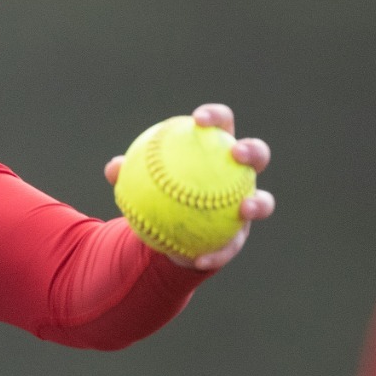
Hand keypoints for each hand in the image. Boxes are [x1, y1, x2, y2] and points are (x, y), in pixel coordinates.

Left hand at [103, 103, 273, 270]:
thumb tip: (113, 167)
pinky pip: (232, 246)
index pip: (222, 125)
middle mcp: (238, 176)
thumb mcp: (140, 184)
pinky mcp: (240, 236)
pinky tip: (199, 259)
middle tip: (236, 152)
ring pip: (262, 201)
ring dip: (258, 203)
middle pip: (257, 155)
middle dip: (252, 150)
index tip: (198, 119)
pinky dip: (217, 253)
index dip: (216, 116)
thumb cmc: (159, 194)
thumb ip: (129, 174)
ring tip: (245, 208)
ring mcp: (244, 205)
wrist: (169, 233)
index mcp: (216, 152)